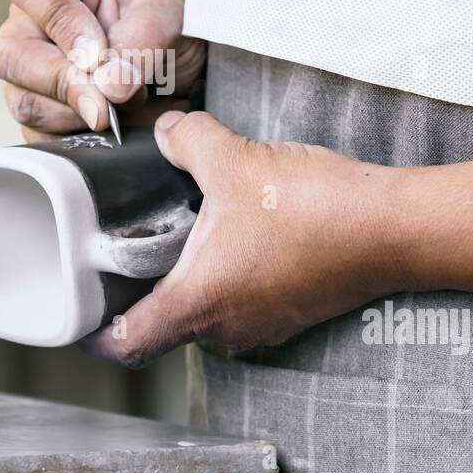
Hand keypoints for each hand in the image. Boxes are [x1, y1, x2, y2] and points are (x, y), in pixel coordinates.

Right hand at [0, 0, 206, 140]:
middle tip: (106, 103)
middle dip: (62, 82)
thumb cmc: (167, 29)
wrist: (183, 76)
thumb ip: (139, 42)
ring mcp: (29, 75)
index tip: (98, 50)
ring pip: (25, 101)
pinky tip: (108, 128)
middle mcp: (32, 26)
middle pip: (11, 53)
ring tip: (123, 106)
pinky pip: (39, 137)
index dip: (60, 19)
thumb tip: (107, 83)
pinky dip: (78, 139)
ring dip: (78, 113)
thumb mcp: (167, 18)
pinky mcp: (39, 118)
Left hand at [79, 110, 406, 367]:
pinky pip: (242, 308)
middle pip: (161, 330)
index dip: (93, 333)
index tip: (79, 313)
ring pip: (204, 318)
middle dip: (140, 298)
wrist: (393, 229)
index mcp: (198, 301)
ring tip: (181, 238)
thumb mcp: (235, 160)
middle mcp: (226, 327)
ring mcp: (263, 327)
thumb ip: (187, 141)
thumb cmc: (315, 207)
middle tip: (124, 258)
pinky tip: (235, 239)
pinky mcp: (293, 316)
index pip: (125, 343)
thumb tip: (166, 130)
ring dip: (189, 285)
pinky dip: (228, 281)